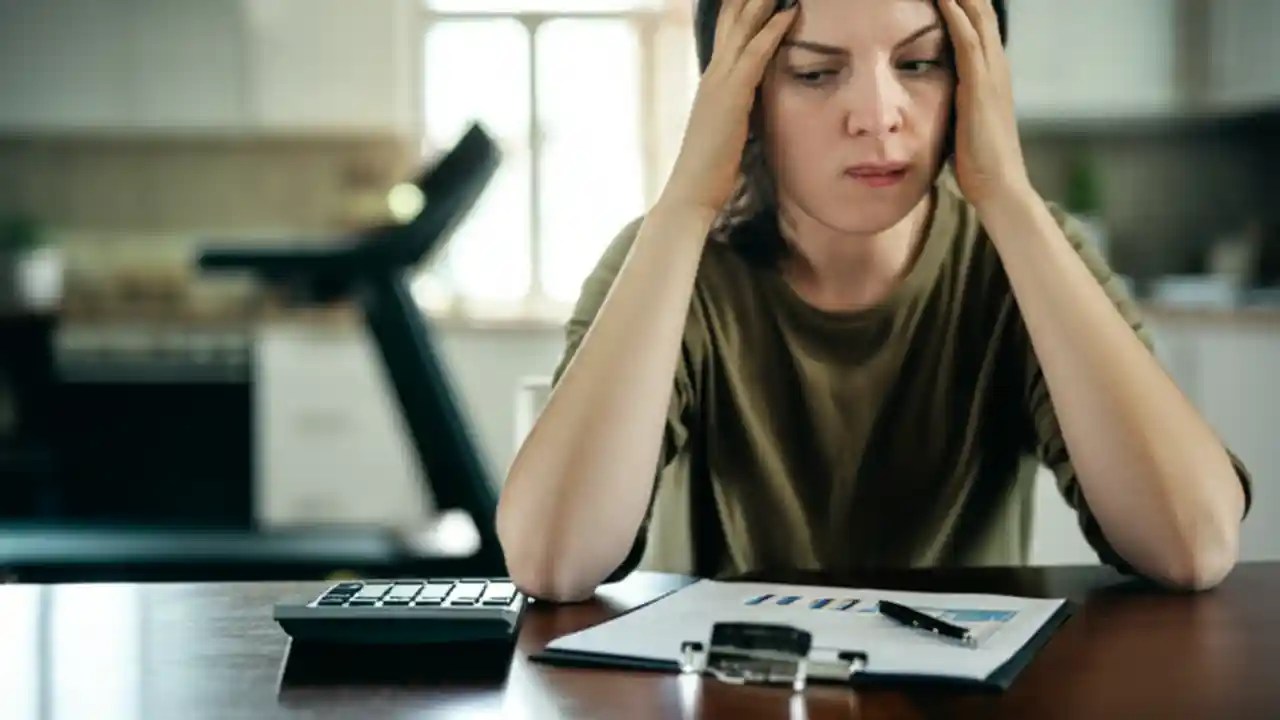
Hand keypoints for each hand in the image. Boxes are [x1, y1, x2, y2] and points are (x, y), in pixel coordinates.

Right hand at [658, 0, 797, 216]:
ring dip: (760, 3)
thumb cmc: (712, 169)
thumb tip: (757, 106)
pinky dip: (772, 31)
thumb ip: (742, 111)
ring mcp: (719, 83)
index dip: (741, 10)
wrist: (692, 190)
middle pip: (732, 22)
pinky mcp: (731, 96)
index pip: (728, 34)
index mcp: (713, 83)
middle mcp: (713, 75)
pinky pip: (754, 55)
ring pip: (742, 29)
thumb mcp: (731, 131)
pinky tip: (788, 12)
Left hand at [937, 0, 1033, 213]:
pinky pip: (965, 38)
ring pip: (976, 15)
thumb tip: (938, 98)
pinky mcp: (979, 86)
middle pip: (981, 8)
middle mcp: (996, 64)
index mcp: (992, 71)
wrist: (999, 187)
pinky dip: (953, 13)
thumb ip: (955, 101)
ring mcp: (991, 73)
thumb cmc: (977, 161)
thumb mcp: (963, 120)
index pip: (979, 20)